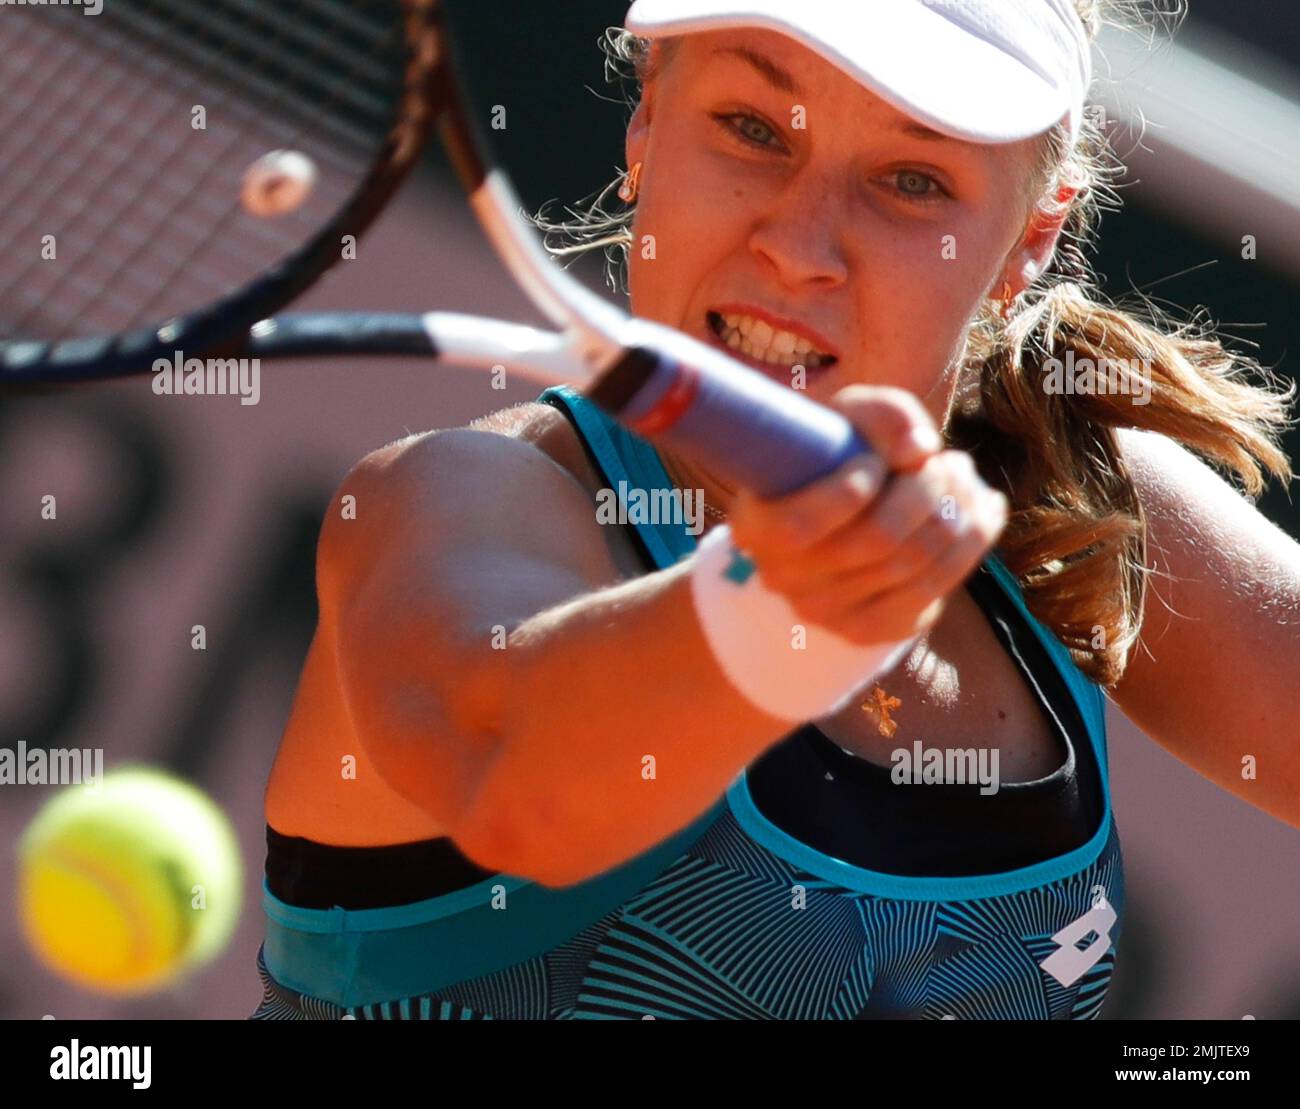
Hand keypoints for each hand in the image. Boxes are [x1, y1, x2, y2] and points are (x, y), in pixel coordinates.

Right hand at [726, 385, 1008, 645]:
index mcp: (756, 528)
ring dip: (959, 509)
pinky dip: (973, 541)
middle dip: (929, 489)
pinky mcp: (871, 629)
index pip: (803, 525)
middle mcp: (783, 579)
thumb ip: (881, 415)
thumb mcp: (847, 420)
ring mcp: (826, 613)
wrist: (840, 520)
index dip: (853, 488)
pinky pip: (937, 587)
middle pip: (879, 540)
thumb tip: (920, 449)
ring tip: (964, 476)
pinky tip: (983, 509)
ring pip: (916, 562)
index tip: (877, 462)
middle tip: (946, 460)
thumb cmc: (838, 457)